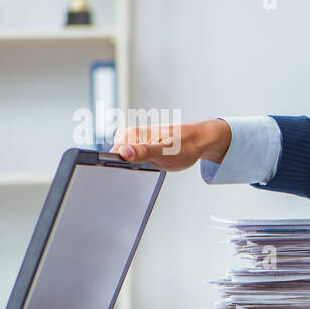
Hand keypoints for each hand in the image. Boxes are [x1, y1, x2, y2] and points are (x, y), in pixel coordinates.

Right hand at [110, 118, 230, 171]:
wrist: (199, 140)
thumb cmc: (185, 145)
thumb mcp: (165, 153)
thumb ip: (144, 152)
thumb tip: (124, 152)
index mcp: (132, 134)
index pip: (110, 154)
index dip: (113, 167)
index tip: (123, 174)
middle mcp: (130, 135)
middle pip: (115, 158)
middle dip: (125, 168)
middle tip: (146, 167)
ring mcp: (136, 141)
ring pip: (124, 159)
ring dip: (134, 167)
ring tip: (153, 163)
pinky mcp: (142, 146)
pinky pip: (133, 158)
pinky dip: (140, 165)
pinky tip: (152, 164)